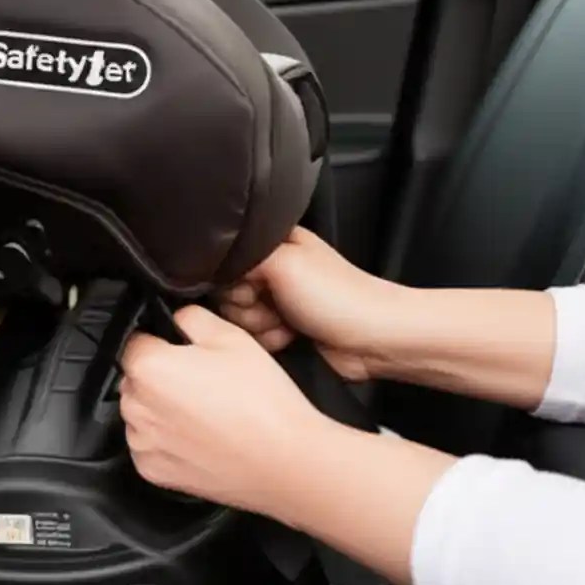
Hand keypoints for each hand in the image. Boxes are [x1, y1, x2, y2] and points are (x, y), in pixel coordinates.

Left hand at [119, 305, 330, 519]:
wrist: (286, 461)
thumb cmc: (262, 399)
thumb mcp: (232, 338)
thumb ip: (192, 318)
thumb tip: (175, 318)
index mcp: (149, 368)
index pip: (135, 341)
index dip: (160, 341)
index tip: (183, 349)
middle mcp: (136, 407)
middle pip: (135, 378)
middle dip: (159, 374)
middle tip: (201, 381)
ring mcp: (143, 443)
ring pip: (141, 412)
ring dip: (160, 408)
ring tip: (204, 411)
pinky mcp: (153, 472)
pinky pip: (148, 446)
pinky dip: (166, 440)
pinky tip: (199, 437)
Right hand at [218, 227, 410, 381]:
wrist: (374, 339)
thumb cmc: (340, 296)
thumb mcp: (281, 262)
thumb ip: (239, 260)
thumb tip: (210, 270)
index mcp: (272, 243)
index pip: (223, 261)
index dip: (231, 278)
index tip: (252, 285)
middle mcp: (272, 269)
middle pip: (226, 292)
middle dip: (246, 306)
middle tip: (275, 304)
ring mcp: (277, 300)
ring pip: (237, 320)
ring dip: (260, 327)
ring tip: (288, 322)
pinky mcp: (282, 328)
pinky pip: (253, 339)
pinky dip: (269, 341)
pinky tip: (291, 337)